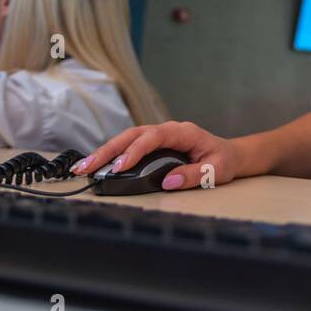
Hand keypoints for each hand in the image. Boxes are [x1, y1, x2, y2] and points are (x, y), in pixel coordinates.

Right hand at [70, 120, 238, 190]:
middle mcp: (167, 130)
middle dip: (108, 150)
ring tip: (82, 168)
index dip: (135, 151)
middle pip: (132, 135)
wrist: (229, 154)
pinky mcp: (152, 145)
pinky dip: (112, 155)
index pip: (154, 137)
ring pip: (126, 139)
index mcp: (183, 132)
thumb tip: (169, 181)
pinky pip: (129, 147)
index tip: (120, 167)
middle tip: (86, 167)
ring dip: (104, 152)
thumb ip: (195, 175)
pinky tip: (96, 166)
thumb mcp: (217, 170)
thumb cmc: (223, 160)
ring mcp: (158, 136)